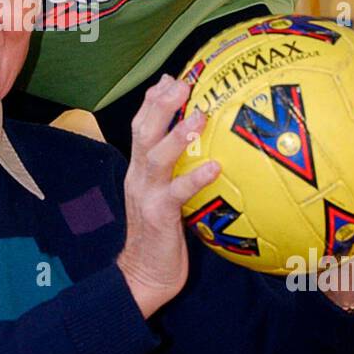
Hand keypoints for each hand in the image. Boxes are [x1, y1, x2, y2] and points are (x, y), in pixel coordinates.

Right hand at [116, 75, 220, 319]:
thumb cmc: (161, 237)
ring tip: (198, 115)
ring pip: (155, 156)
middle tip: (182, 82)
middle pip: (142, 131)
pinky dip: (194, 178)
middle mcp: (138, 176)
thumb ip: (176, 173)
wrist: (142, 276)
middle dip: (160, 104)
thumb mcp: (165, 198)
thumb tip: (203, 151)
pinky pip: (176, 193)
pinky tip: (214, 167)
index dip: (153, 100)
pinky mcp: (157, 216)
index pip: (140, 126)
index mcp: (139, 170)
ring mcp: (145, 195)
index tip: (171, 77)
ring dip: (176, 134)